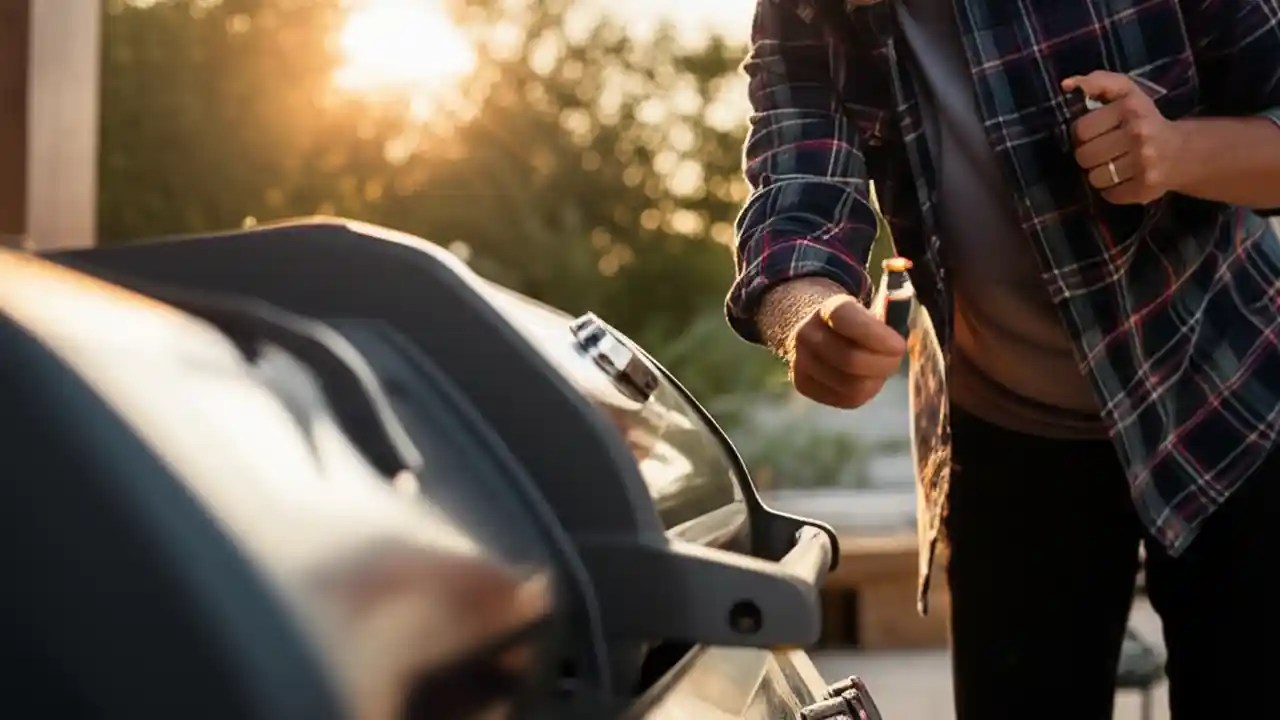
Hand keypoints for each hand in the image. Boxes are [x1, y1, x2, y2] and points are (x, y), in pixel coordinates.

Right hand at [787, 292, 906, 408]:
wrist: (806, 325)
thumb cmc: (847, 319)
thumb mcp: (862, 308)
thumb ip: (880, 324)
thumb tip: (898, 346)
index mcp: (825, 308)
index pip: (848, 321)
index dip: (878, 336)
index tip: (899, 345)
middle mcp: (807, 334)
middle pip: (851, 360)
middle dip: (883, 365)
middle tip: (895, 361)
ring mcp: (801, 362)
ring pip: (851, 386)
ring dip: (875, 381)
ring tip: (880, 371)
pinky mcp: (803, 384)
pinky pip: (845, 399)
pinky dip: (864, 392)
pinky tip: (866, 380)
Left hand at [1061, 71, 1187, 204]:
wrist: (1181, 151)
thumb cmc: (1144, 120)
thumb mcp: (1126, 93)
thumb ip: (1098, 82)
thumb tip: (1066, 84)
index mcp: (1131, 108)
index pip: (1081, 130)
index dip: (1083, 134)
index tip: (1095, 133)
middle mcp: (1139, 134)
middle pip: (1084, 156)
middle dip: (1089, 155)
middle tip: (1103, 152)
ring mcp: (1145, 164)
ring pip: (1094, 178)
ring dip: (1099, 174)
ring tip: (1113, 166)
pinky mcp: (1146, 188)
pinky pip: (1109, 195)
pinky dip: (1112, 191)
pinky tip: (1124, 179)